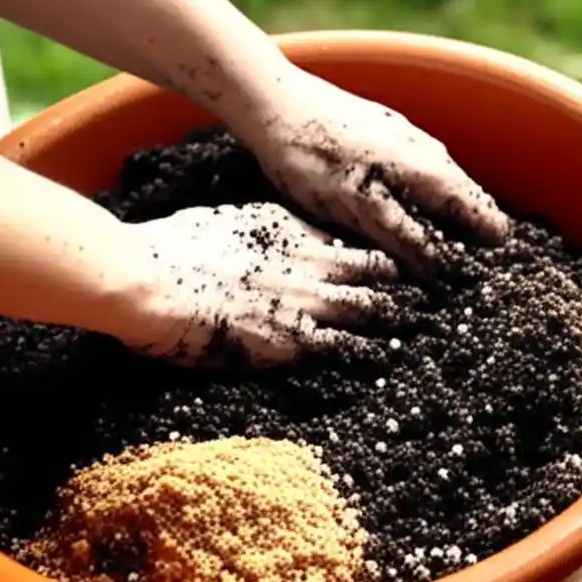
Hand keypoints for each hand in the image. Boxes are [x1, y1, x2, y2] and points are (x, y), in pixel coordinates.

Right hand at [115, 202, 396, 365]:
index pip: (348, 239)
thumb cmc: (172, 248)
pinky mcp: (293, 338)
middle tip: (431, 294)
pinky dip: (367, 352)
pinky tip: (385, 360)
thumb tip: (272, 237)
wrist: (151, 280)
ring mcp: (304, 299)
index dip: (374, 252)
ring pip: (368, 306)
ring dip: (396, 317)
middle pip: (372, 269)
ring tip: (422, 327)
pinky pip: (343, 346)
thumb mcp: (225, 221)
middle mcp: (307, 260)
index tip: (396, 262)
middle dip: (402, 283)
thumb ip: (259, 231)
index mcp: (289, 228)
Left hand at [240, 73, 510, 273]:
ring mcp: (412, 138)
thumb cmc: (313, 159)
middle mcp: (433, 152)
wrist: (275, 100)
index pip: (487, 217)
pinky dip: (421, 197)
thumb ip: (403, 240)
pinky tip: (397, 210)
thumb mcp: (356, 211)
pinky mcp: (388, 131)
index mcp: (434, 172)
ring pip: (444, 186)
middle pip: (469, 202)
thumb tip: (442, 274)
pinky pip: (421, 172)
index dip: (487, 252)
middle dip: (468, 238)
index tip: (476, 280)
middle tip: (451, 275)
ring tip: (426, 251)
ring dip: (444, 218)